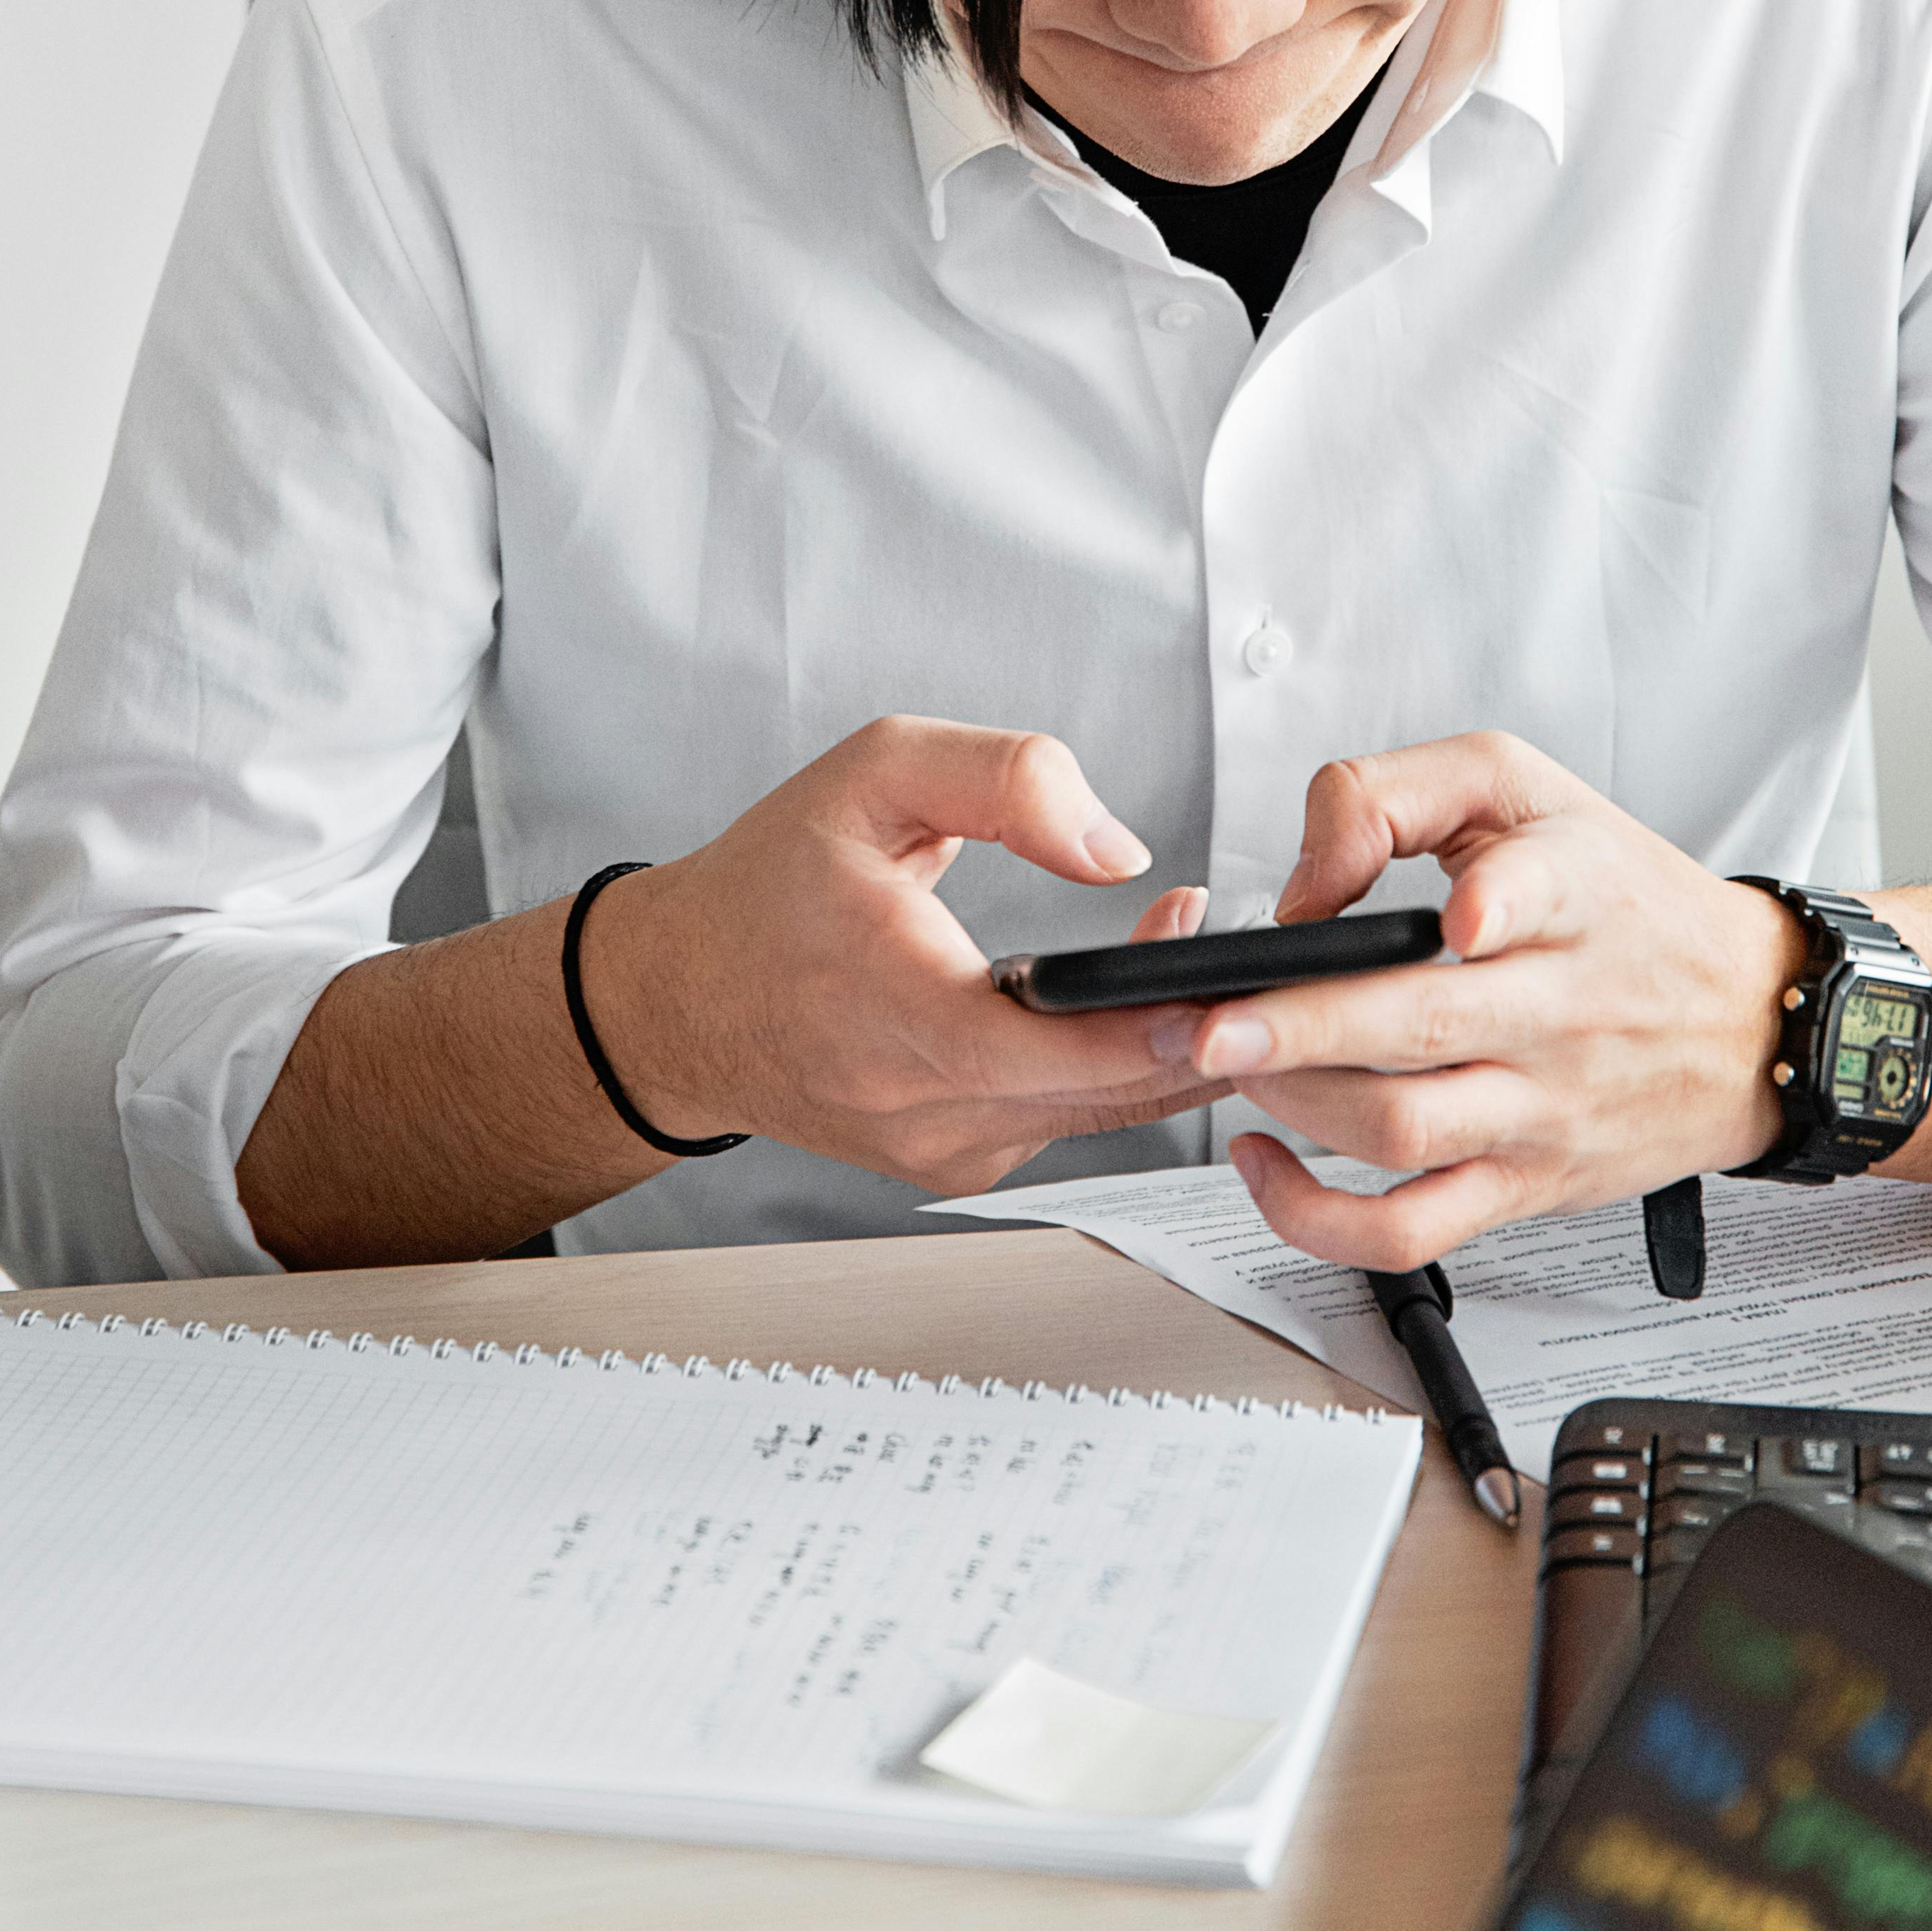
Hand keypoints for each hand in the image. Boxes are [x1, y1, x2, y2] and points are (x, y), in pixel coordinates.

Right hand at [582, 717, 1213, 1190]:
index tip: (1234, 972)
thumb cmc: (770, 883)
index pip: (1057, 1047)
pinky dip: (1114, 1064)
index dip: (1161, 1021)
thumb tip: (1117, 851)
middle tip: (1257, 946)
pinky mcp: (953, 1159)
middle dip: (1201, 1021)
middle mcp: (918, 1102)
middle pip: (1108, 1090)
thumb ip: (1006, 778)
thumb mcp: (875, 771)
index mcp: (893, 1006)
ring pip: (1102, 1112)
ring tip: (1197, 949)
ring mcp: (939, 1147)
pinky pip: (1066, 1118)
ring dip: (1167, 1041)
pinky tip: (1132, 1001)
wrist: (675, 1000)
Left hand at [1149, 731, 1794, 1265]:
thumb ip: (1391, 798)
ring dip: (1294, 1099)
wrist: (1753, 1021)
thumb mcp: (1521, 788)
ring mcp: (1541, 1107)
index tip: (1458, 913)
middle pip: (1424, 1026)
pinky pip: (1412, 1231)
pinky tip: (1265, 1163)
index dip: (1493, 900)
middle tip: (1211, 1019)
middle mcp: (1561, 1008)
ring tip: (1228, 1058)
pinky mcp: (1526, 1184)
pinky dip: (1320, 1218)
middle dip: (1298, 1027)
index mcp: (1571, 893)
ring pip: (1403, 1127)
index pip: (1539, 890)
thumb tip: (1301, 887)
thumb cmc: (1624, 896)